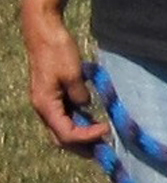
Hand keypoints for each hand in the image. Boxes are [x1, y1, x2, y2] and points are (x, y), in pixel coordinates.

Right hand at [21, 10, 104, 153]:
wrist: (44, 34)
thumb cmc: (57, 51)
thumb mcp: (73, 73)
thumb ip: (80, 94)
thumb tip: (86, 106)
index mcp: (46, 105)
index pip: (66, 133)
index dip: (87, 136)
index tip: (106, 129)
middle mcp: (44, 108)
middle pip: (61, 137)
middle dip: (82, 146)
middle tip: (104, 149)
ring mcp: (47, 103)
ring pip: (62, 129)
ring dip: (80, 137)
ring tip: (101, 140)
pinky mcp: (53, 96)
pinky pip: (64, 117)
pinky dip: (78, 123)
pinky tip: (92, 122)